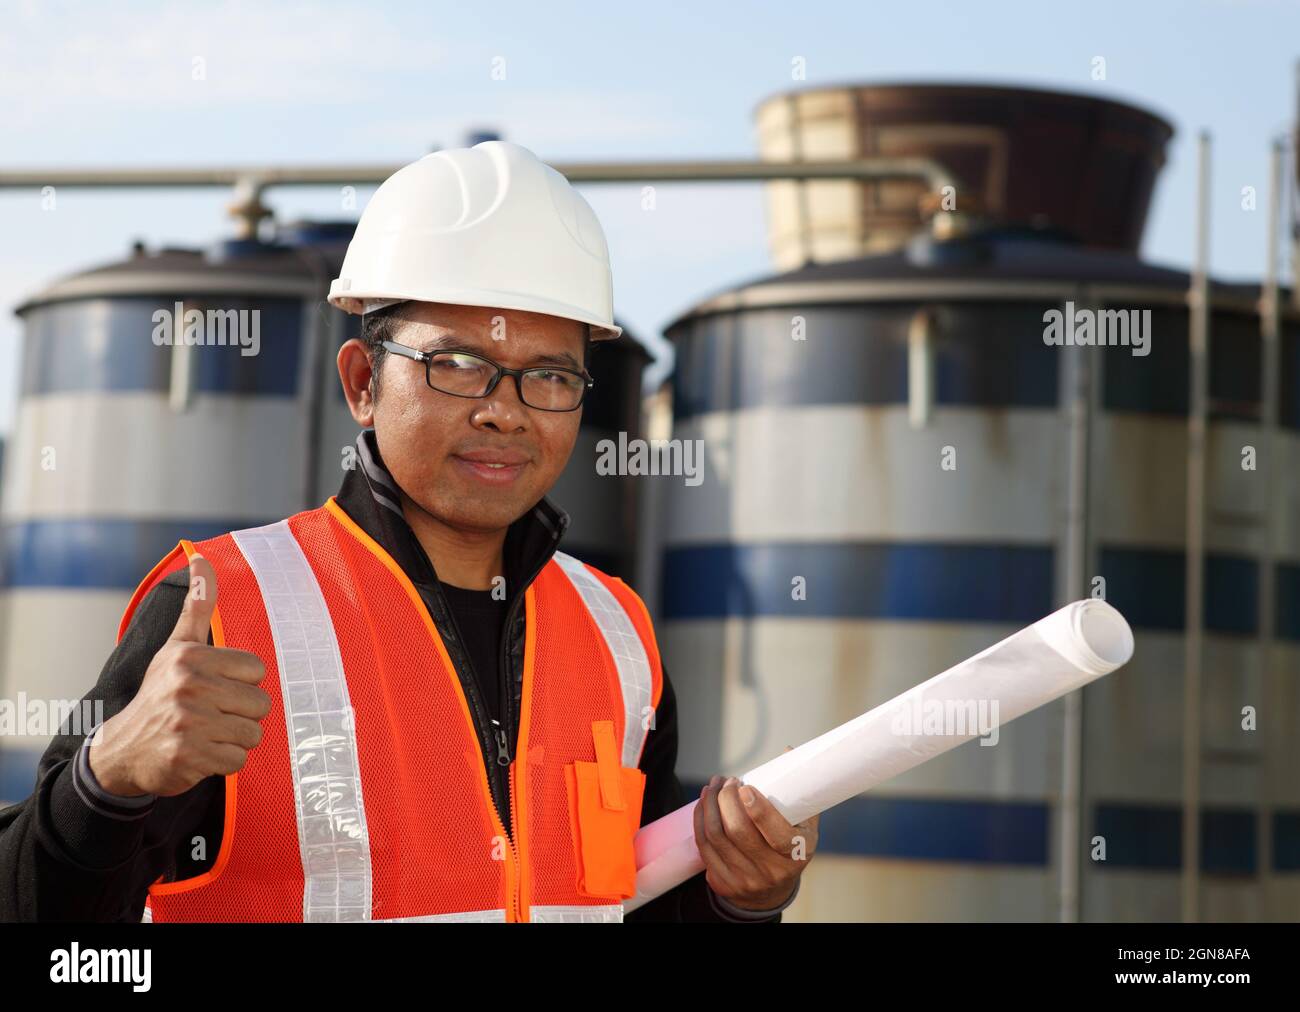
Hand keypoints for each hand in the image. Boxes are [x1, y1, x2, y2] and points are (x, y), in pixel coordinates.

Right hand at [88, 554, 271, 797]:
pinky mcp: (189, 756)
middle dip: (241, 713)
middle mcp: (188, 686)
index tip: (217, 687)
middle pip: (260, 704)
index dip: (243, 683)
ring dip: (234, 738)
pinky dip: (224, 761)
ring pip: (252, 733)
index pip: (258, 671)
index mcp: (191, 657)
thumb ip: (197, 605)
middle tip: (211, 714)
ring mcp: (188, 722)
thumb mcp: (177, 646)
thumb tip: (200, 556)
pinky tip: (201, 752)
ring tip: (207, 733)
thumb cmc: (162, 692)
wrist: (124, 748)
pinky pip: (238, 760)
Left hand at [694, 753, 818, 911]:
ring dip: (709, 804)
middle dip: (726, 799)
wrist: (772, 891)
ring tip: (713, 786)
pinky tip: (703, 804)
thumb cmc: (789, 844)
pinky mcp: (723, 884)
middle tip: (728, 781)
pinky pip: (703, 847)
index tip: (745, 788)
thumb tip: (788, 752)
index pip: (777, 835)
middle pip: (737, 832)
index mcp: (796, 854)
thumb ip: (799, 789)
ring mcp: (745, 881)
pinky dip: (700, 820)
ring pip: (715, 836)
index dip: (759, 810)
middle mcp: (771, 872)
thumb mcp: (805, 822)